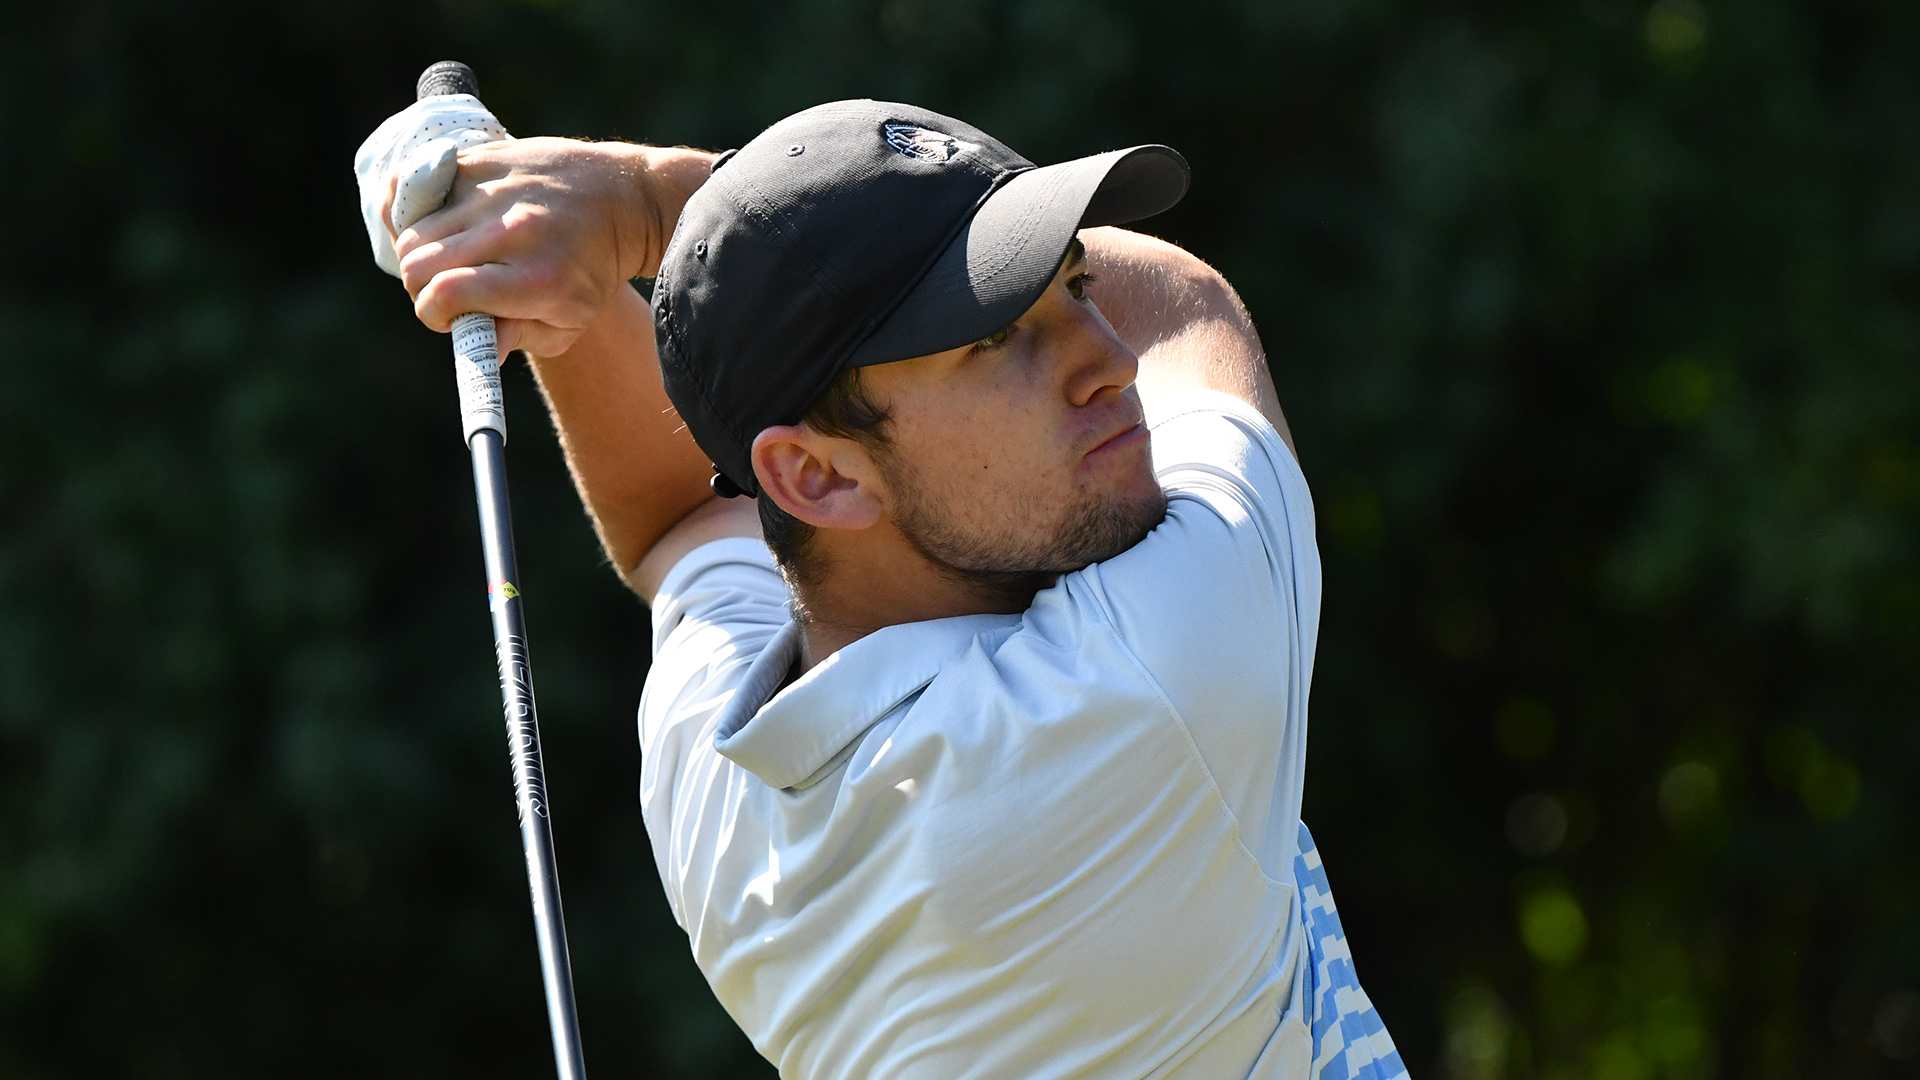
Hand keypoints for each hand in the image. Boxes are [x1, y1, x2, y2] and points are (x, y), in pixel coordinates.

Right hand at [390, 138, 713, 357]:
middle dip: (422, 288)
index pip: (447, 294)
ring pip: (413, 228)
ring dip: (421, 251)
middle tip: (446, 290)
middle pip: (419, 263)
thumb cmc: (595, 268)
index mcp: (536, 279)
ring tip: (450, 257)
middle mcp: (512, 230)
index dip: (434, 314)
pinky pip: (416, 184)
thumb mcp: (571, 320)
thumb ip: (518, 337)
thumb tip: (474, 346)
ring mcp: (495, 189)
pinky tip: (434, 222)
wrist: (626, 199)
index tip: (448, 318)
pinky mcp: (482, 157)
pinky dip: (413, 209)